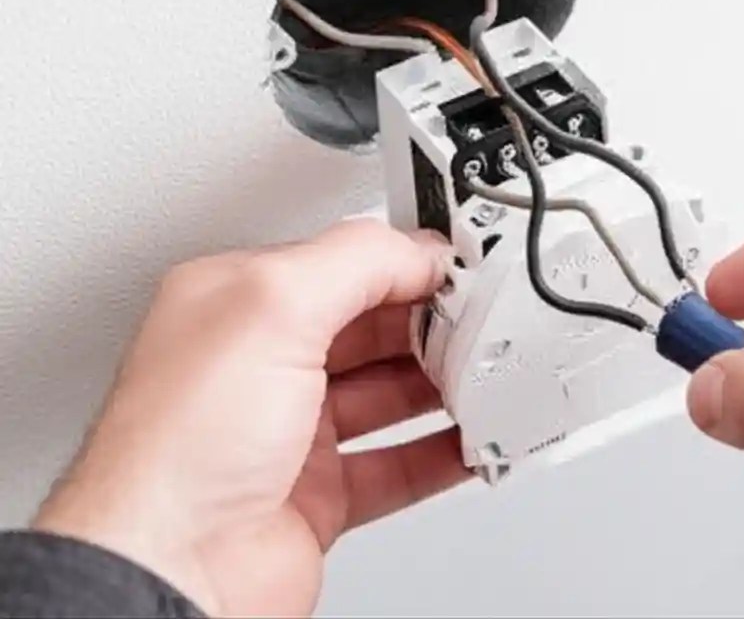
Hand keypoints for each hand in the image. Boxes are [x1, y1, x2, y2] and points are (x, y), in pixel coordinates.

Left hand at [33, 218, 471, 616]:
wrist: (169, 574)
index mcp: (234, 306)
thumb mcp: (271, 309)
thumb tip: (418, 253)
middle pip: (371, 329)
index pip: (340, 265)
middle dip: (433, 324)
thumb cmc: (176, 454)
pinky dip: (441, 453)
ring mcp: (288, 436)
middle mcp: (257, 367)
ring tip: (488, 376)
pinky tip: (470, 441)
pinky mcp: (315, 496)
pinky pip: (396, 466)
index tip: (461, 271)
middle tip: (485, 323)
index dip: (405, 264)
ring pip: (388, 397)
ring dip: (442, 386)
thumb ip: (355, 261)